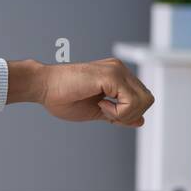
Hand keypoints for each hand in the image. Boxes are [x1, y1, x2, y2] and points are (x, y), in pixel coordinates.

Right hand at [35, 58, 152, 127]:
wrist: (43, 85)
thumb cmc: (61, 96)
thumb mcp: (97, 111)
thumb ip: (119, 114)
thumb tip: (140, 121)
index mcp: (117, 75)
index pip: (141, 98)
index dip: (128, 113)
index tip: (105, 111)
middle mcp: (120, 69)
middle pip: (147, 99)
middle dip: (130, 114)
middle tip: (105, 111)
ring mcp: (117, 70)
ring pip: (145, 100)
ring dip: (125, 113)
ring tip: (102, 107)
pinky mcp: (112, 75)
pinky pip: (132, 102)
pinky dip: (119, 111)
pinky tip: (100, 104)